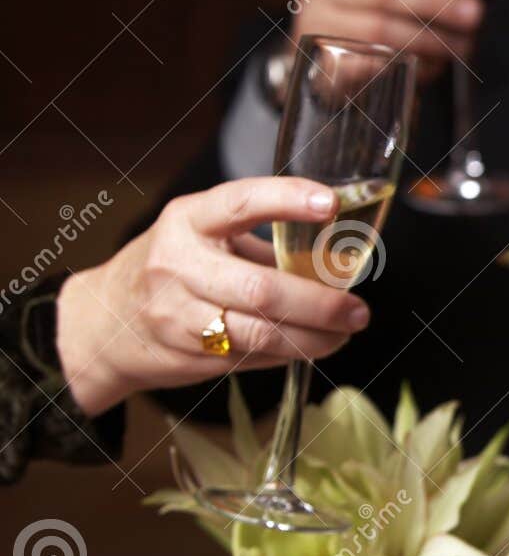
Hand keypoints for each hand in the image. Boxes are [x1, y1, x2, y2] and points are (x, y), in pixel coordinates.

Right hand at [56, 178, 371, 415]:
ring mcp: (179, 313)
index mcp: (187, 220)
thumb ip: (260, 242)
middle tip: (357, 309)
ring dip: (315, 337)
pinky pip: (253, 355)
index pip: (239, 202)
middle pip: (262, 289)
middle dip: (320, 303)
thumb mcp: (203, 237)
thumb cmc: (171, 270)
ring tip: (345, 331)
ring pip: (261, 332)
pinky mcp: (188, 353)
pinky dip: (291, 352)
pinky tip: (313, 345)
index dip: (286, 200)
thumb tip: (338, 257)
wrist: (104, 323)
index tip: (331, 203)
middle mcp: (178, 264)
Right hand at [288, 0, 482, 80]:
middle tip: (474, 13)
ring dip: (428, 40)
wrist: (315, 50)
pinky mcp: (321, 61)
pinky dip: (405, 66)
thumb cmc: (361, 5)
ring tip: (463, 45)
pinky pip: (368, 66)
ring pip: (378, 31)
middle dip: (434, 2)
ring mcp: (318, 22)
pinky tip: (433, 67)